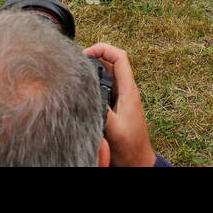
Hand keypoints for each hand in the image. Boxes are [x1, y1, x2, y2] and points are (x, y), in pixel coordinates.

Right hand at [84, 42, 156, 166]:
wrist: (137, 163)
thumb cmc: (129, 149)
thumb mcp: (114, 129)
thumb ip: (102, 109)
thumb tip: (87, 91)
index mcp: (129, 91)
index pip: (120, 57)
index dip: (103, 49)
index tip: (86, 54)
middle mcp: (126, 92)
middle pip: (111, 63)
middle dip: (94, 58)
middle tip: (75, 64)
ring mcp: (121, 99)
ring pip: (107, 76)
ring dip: (93, 71)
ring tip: (76, 74)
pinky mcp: (116, 108)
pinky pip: (104, 89)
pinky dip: (93, 85)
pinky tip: (81, 91)